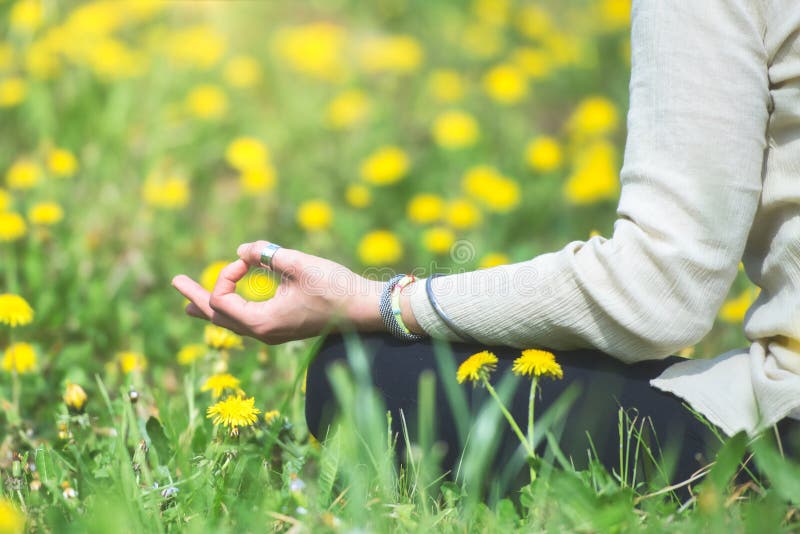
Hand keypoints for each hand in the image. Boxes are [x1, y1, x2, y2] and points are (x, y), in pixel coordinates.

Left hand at [171, 241, 385, 344]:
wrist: (364, 309)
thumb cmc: (334, 286)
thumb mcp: (298, 264)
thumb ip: (264, 254)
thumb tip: (241, 251)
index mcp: (262, 322)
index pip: (221, 299)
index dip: (227, 274)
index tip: (250, 259)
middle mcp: (263, 333)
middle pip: (218, 318)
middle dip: (196, 299)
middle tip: (175, 282)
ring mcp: (273, 334)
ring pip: (231, 323)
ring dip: (210, 309)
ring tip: (188, 305)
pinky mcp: (283, 329)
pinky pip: (246, 323)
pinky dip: (231, 312)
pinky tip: (227, 308)